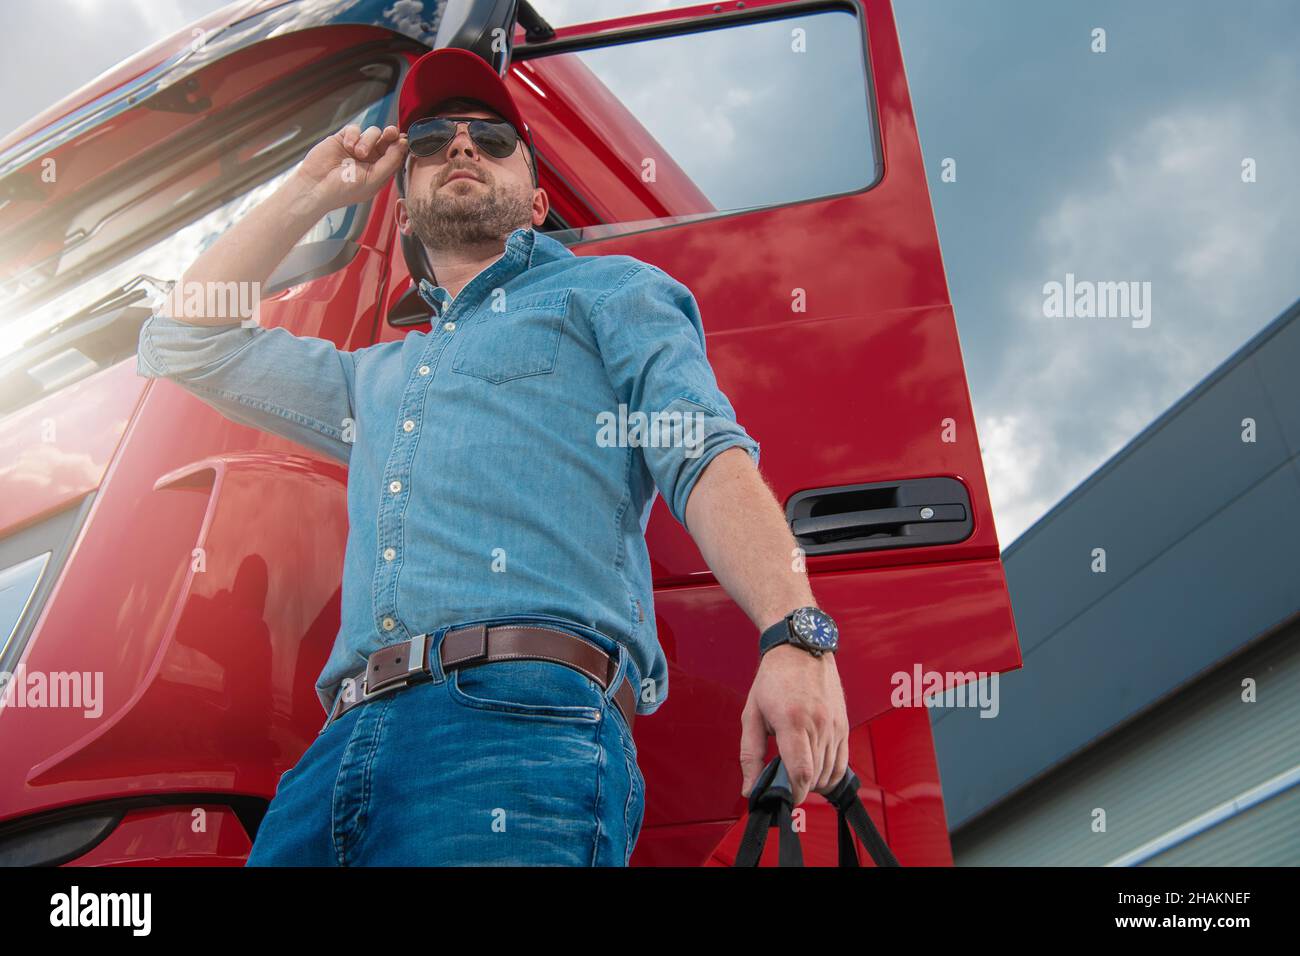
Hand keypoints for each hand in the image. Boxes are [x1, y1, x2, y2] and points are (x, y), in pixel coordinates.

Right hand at [290, 124, 407, 214]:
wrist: (316, 186)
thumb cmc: (344, 189)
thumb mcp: (373, 179)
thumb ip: (390, 162)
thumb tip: (403, 144)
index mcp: (380, 170)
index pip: (396, 154)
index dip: (401, 145)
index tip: (404, 140)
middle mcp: (371, 158)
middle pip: (387, 140)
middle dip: (391, 134)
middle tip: (391, 132)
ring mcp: (357, 148)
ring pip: (372, 132)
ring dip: (368, 140)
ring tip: (358, 153)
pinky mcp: (343, 139)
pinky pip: (355, 129)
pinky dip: (353, 135)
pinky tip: (348, 145)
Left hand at [739, 644, 848, 804]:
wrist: (801, 649)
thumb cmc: (773, 680)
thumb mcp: (752, 715)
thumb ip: (750, 755)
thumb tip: (750, 789)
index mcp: (792, 721)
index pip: (800, 773)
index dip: (792, 794)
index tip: (782, 798)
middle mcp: (818, 724)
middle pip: (815, 777)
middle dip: (798, 788)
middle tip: (782, 783)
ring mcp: (835, 725)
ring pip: (829, 772)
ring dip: (813, 782)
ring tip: (795, 771)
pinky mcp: (844, 726)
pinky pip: (842, 763)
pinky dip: (829, 774)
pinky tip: (814, 771)